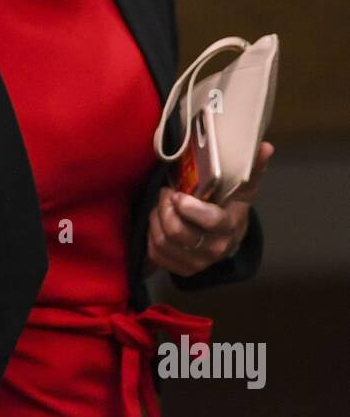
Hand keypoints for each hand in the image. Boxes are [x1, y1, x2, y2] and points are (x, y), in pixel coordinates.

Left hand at [145, 140, 274, 277]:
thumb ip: (253, 167)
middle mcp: (216, 249)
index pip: (210, 220)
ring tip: (161, 206)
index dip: (188, 207)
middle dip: (165, 209)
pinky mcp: (183, 269)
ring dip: (156, 219)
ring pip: (163, 242)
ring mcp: (199, 263)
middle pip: (178, 232)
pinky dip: (151, 236)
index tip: (177, 194)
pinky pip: (156, 255)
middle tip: (166, 194)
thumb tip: (265, 147)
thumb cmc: (231, 206)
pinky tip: (159, 222)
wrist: (227, 237)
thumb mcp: (243, 186)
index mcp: (231, 227)